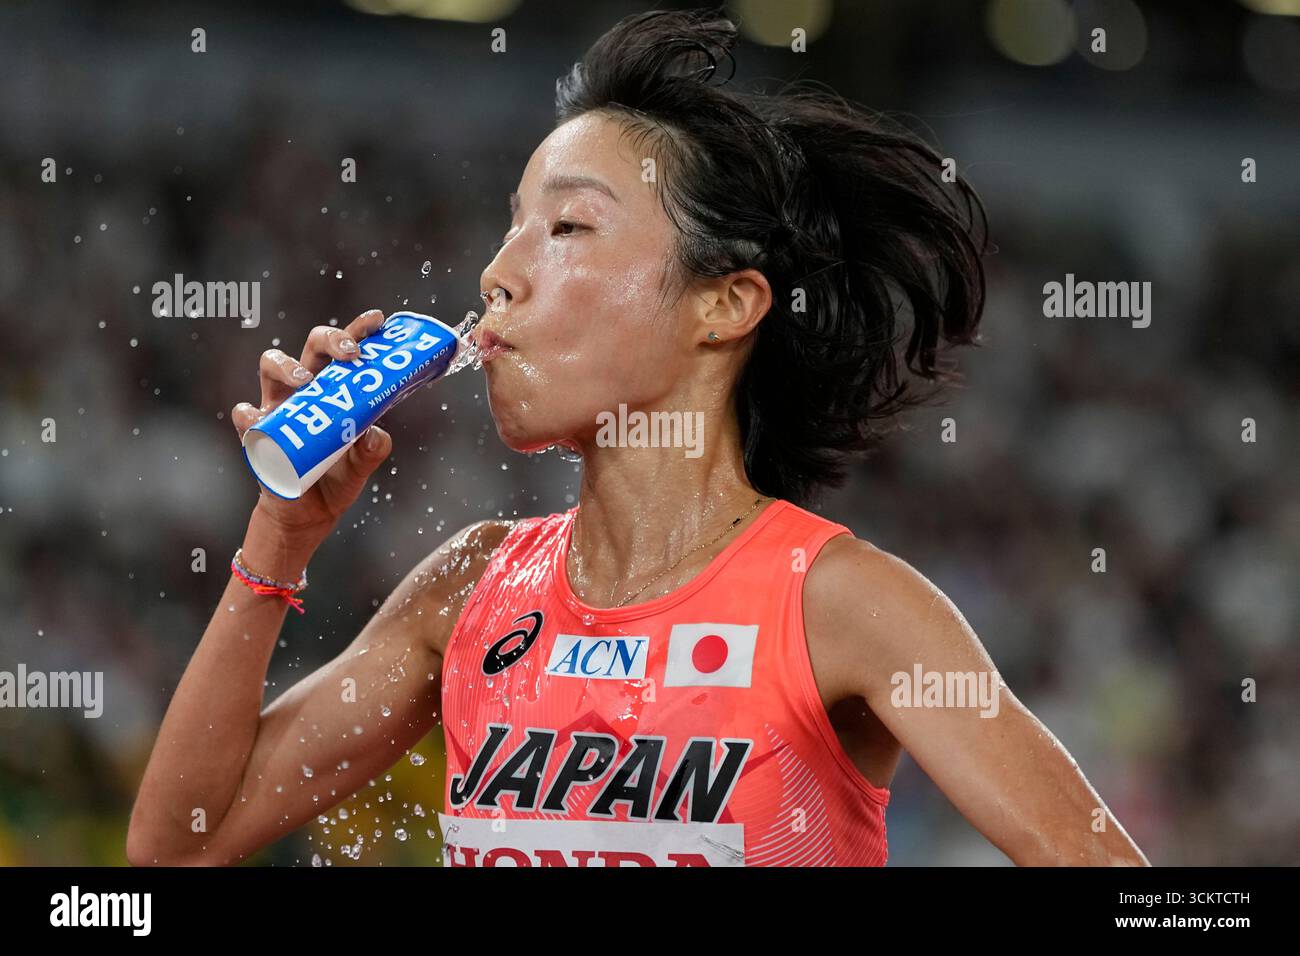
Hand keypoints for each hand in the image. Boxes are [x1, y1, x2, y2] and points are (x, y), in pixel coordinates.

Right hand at [232, 309, 392, 539]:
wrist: (308, 514)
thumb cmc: (336, 477)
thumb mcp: (361, 464)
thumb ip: (372, 449)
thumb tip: (374, 434)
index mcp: (335, 387)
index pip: (346, 350)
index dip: (360, 330)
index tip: (378, 320)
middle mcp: (304, 389)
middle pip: (311, 347)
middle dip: (330, 339)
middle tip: (349, 353)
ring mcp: (277, 407)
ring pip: (271, 365)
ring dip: (288, 365)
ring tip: (305, 379)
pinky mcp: (256, 432)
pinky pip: (244, 414)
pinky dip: (249, 413)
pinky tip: (258, 418)